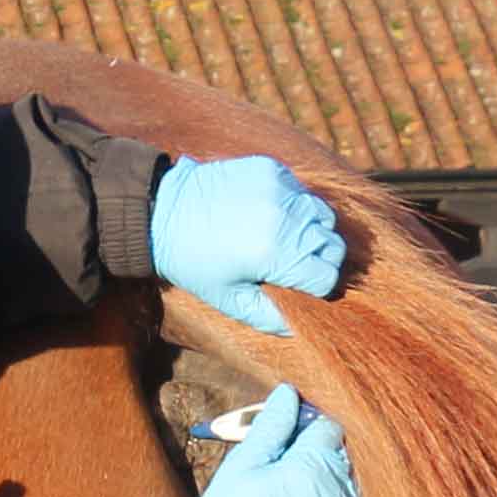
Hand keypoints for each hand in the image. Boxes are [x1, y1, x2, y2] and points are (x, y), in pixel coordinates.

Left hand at [148, 155, 349, 332]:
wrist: (163, 212)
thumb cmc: (193, 261)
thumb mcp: (228, 298)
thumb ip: (268, 317)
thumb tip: (297, 327)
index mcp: (276, 254)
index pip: (327, 276)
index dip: (317, 288)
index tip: (299, 287)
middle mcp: (286, 218)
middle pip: (333, 246)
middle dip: (320, 261)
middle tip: (295, 267)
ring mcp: (282, 190)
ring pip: (324, 216)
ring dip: (313, 233)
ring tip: (286, 242)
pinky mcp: (273, 170)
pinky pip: (303, 193)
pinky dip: (296, 207)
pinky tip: (270, 216)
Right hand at [181, 387, 369, 496]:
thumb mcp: (244, 463)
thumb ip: (271, 425)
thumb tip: (288, 393)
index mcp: (315, 461)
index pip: (327, 426)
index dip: (305, 425)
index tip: (285, 435)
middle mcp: (340, 486)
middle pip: (342, 453)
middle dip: (318, 452)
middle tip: (286, 463)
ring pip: (352, 482)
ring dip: (332, 480)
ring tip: (299, 490)